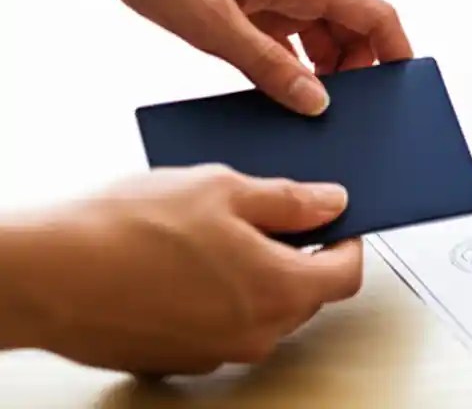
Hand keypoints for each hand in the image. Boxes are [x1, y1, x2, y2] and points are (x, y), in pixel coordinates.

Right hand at [0, 165, 361, 374]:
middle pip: (306, 296)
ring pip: (261, 313)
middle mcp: (255, 333)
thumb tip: (331, 203)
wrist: (48, 275)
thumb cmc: (128, 229)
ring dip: (256, 277)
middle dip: (300, 256)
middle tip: (270, 217)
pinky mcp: (179, 359)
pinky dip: (216, 298)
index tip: (337, 220)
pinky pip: (218, 326)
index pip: (346, 274)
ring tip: (215, 234)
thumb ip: (289, 200)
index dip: (347, 241)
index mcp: (279, 290)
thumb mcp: (223, 189)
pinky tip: (183, 264)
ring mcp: (216, 353)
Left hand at [85, 0, 412, 114]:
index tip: (401, 92)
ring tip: (314, 111)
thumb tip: (317, 103)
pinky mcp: (253, 0)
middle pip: (354, 29)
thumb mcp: (214, 25)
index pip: (375, 13)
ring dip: (324, 71)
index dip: (395, 53)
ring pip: (323, 35)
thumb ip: (270, 67)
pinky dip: (292, 65)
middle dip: (358, 72)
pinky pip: (290, 38)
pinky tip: (280, 93)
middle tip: (348, 115)